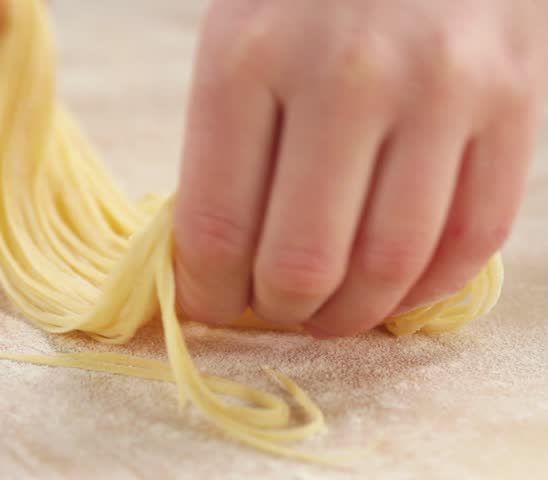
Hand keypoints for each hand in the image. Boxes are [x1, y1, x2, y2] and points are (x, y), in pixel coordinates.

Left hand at [174, 0, 545, 336]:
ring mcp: (439, 89)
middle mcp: (344, 78)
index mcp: (247, 59)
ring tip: (331, 314)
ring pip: (390, 264)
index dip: (207, 293)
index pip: (216, 227)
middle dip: (280, 311)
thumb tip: (218, 257)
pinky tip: (398, 290)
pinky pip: (474, 235)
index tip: (210, 305)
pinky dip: (428, 287)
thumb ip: (226, 144)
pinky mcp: (514, 100)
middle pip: (303, 261)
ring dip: (352, 314)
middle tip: (275, 311)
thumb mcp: (237, 35)